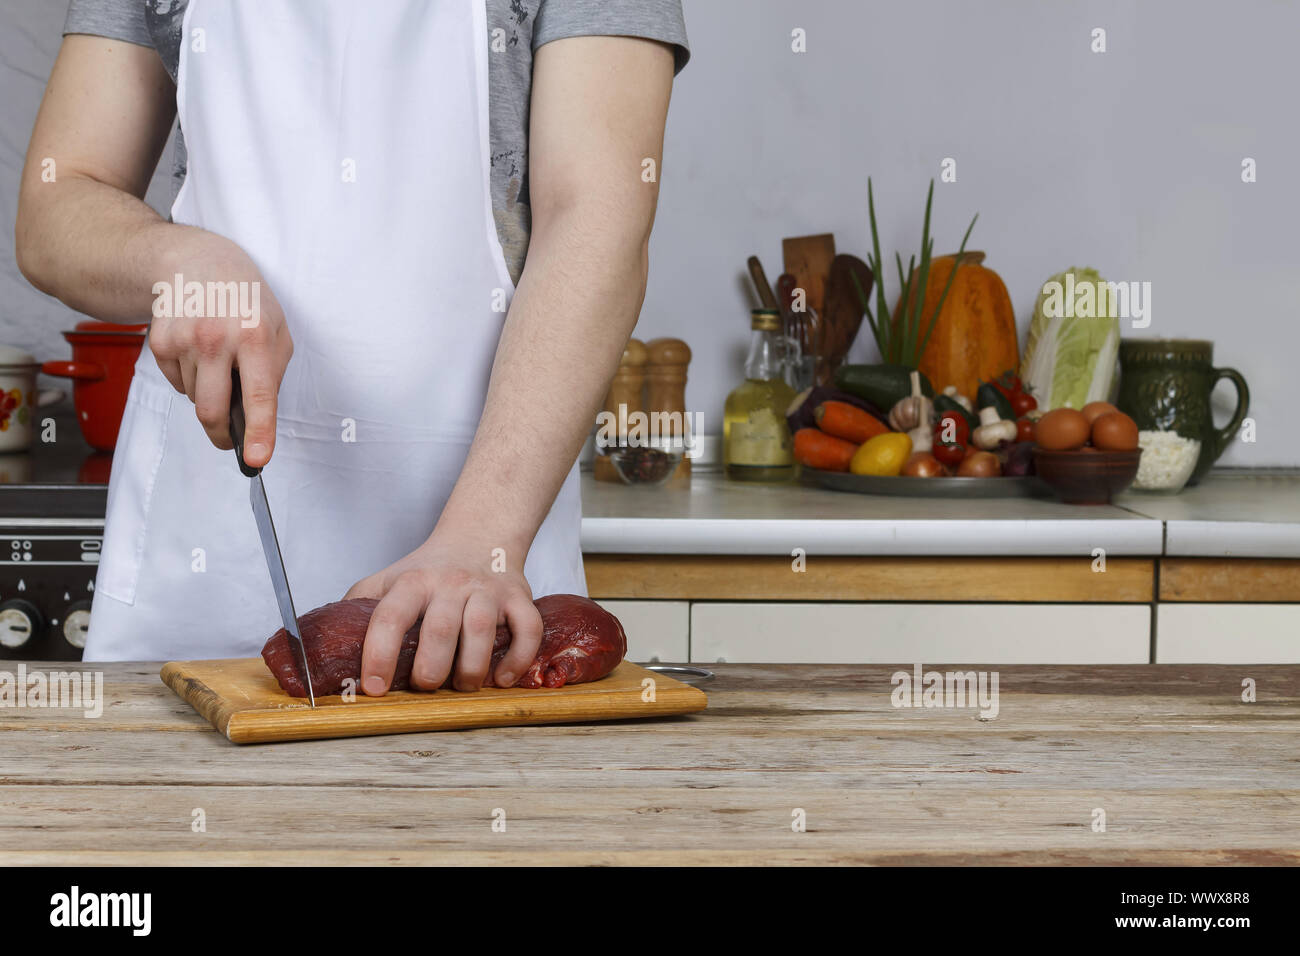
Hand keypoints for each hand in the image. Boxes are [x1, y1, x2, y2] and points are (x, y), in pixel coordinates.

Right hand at [147, 239, 291, 466]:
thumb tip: (258, 416)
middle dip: (222, 434)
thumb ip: (274, 371)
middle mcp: (216, 337)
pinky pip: (176, 384)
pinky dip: (189, 379)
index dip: (259, 431)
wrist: (197, 263)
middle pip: (211, 409)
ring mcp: (183, 339)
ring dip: (208, 393)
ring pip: (194, 398)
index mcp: (255, 335)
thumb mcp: (276, 327)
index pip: (259, 394)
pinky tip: (197, 352)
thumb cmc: (245, 299)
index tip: (257, 458)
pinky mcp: (159, 342)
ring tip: (217, 361)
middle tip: (231, 440)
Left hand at [344, 534, 542, 694]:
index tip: (374, 687)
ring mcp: (487, 591)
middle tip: (425, 685)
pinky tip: (501, 678)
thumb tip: (325, 649)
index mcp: (413, 581)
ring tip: (462, 685)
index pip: (390, 616)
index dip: (378, 654)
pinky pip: (527, 630)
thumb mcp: (388, 579)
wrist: (479, 538)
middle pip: (440, 629)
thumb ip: (359, 607)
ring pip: (482, 631)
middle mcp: (451, 584)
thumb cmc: (428, 570)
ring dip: (471, 669)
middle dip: (430, 668)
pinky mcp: (519, 599)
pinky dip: (517, 659)